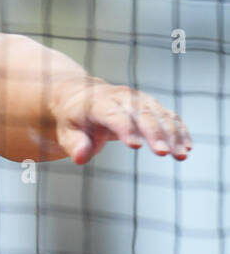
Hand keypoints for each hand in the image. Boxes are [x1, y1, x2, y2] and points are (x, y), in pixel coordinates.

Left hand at [52, 78, 191, 165]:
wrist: (81, 95)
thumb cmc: (73, 118)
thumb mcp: (66, 131)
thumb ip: (75, 144)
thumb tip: (80, 158)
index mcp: (98, 103)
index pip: (114, 115)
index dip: (125, 129)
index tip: (136, 146)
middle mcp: (121, 98)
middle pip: (141, 114)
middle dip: (154, 133)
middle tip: (164, 153)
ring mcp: (139, 100)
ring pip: (160, 114)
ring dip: (173, 134)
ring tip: (181, 155)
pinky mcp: (150, 105)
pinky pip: (169, 116)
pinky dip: (179, 130)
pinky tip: (186, 147)